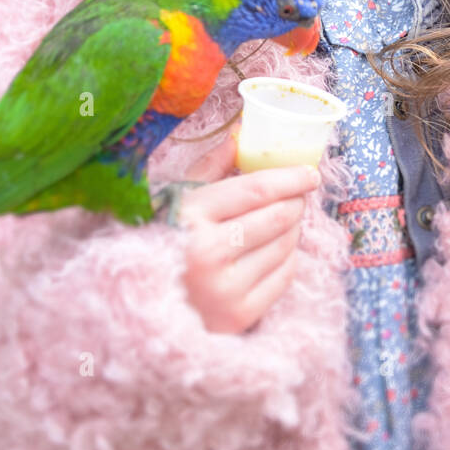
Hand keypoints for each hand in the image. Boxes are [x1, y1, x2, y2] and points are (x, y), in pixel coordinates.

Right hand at [170, 130, 320, 334]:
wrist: (140, 305)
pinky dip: (287, 257)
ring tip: (278, 221)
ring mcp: (225, 289)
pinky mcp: (239, 316)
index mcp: (190, 217)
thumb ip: (211, 167)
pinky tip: (272, 251)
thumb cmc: (162, 241)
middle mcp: (208, 254)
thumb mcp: (177, 199)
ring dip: (291, 228)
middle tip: (295, 195)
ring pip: (286, 244)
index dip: (290, 177)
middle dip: (294, 200)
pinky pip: (285, 275)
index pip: (256, 189)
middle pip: (278, 216)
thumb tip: (241, 133)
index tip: (310, 172)